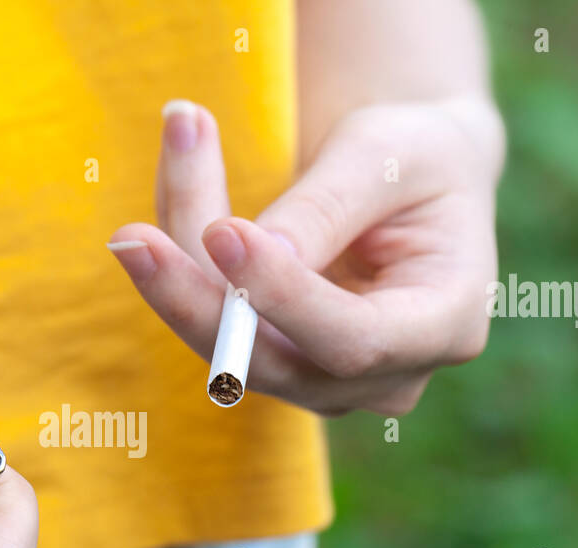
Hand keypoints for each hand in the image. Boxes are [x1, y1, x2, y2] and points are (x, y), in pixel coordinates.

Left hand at [109, 96, 504, 415]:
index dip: (282, 297)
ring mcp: (323, 382)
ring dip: (181, 252)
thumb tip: (252, 255)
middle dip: (195, 299)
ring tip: (180, 134)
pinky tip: (181, 162)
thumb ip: (328, 209)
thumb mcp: (391, 156)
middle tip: (132, 238)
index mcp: (445, 327)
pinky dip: (182, 247)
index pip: (353, 341)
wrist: (408, 180)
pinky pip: (209, 317)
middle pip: (271, 364)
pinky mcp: (272, 362)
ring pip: (225, 342)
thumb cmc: (416, 160)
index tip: (222, 231)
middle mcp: (384, 377)